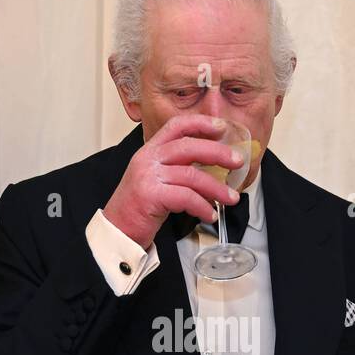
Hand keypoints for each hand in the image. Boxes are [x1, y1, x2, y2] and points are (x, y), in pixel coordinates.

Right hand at [102, 114, 243, 248]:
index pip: (176, 126)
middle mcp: (148, 159)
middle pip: (189, 147)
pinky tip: (210, 214)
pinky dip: (203, 206)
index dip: (200, 123)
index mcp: (150, 151)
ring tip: (231, 198)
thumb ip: (177, 169)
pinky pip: (186, 197)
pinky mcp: (150, 196)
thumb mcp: (156, 180)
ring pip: (192, 175)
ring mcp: (148, 176)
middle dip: (218, 153)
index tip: (221, 127)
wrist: (117, 231)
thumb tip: (211, 169)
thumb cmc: (139, 208)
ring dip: (216, 188)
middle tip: (237, 162)